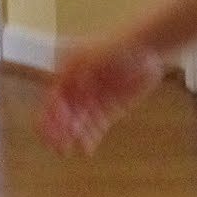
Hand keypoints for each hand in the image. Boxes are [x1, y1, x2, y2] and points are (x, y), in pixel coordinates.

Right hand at [38, 41, 164, 155]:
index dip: (51, 113)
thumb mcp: (99, 54)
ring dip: (71, 137)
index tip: (52, 128)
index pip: (55, 97)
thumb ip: (86, 68)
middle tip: (57, 146)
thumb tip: (74, 84)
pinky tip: (86, 149)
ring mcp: (92, 100)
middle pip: (62, 113)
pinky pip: (95, 127)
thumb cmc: (120, 46)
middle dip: (57, 130)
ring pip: (77, 123)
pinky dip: (90, 138)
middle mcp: (78, 89)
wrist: (145, 49)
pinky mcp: (107, 111)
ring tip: (68, 150)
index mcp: (69, 73)